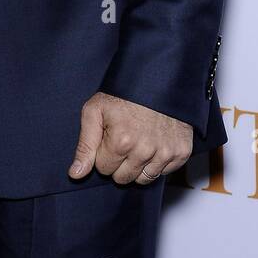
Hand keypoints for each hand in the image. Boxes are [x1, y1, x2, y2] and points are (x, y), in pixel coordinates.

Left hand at [69, 92, 192, 185]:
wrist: (157, 78)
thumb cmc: (123, 94)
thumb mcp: (95, 110)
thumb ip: (85, 145)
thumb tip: (76, 174)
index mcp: (121, 142)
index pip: (103, 169)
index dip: (104, 152)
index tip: (110, 136)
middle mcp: (145, 151)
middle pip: (123, 178)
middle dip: (119, 162)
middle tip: (124, 139)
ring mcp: (165, 153)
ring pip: (143, 179)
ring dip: (138, 165)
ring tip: (139, 141)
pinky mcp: (181, 152)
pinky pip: (163, 173)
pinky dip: (157, 162)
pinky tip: (154, 143)